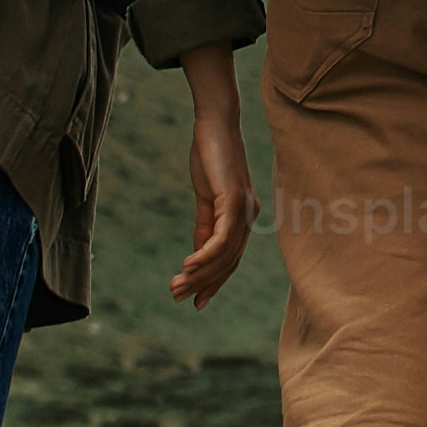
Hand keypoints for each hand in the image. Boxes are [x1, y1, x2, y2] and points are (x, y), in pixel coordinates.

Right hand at [169, 58, 250, 306]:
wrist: (215, 124)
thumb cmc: (211, 157)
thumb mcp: (206, 197)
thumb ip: (204, 225)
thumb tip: (197, 255)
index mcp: (243, 217)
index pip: (231, 259)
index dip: (214, 282)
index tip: (196, 301)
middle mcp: (249, 217)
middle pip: (228, 262)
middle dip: (203, 284)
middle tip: (178, 297)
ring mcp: (244, 209)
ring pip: (225, 255)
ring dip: (200, 274)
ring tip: (176, 286)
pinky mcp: (234, 200)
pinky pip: (222, 237)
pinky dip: (205, 255)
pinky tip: (187, 265)